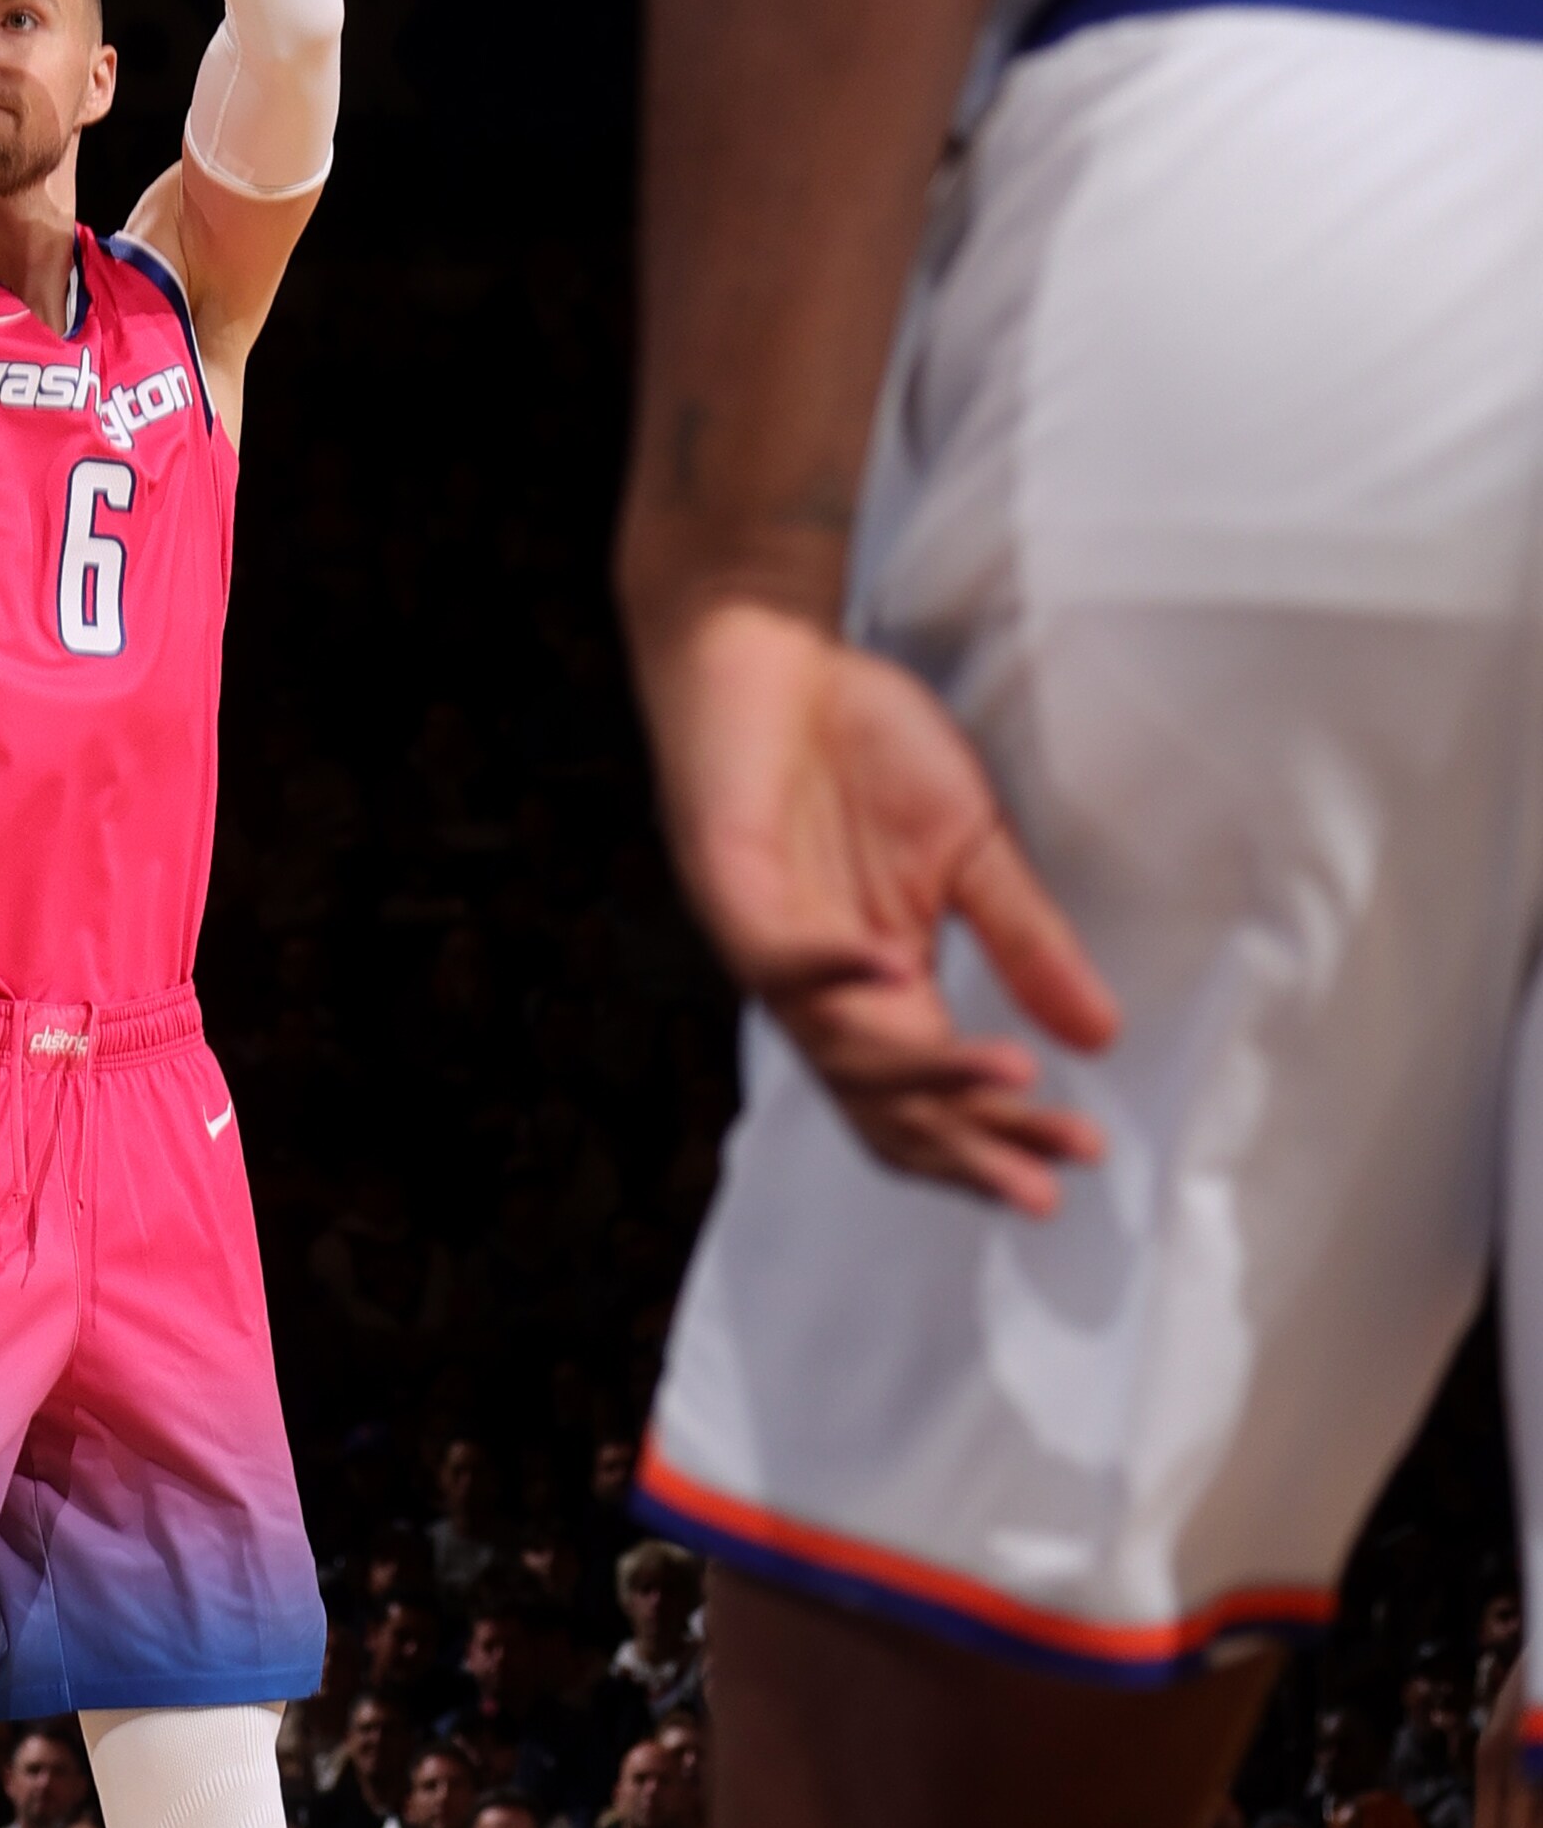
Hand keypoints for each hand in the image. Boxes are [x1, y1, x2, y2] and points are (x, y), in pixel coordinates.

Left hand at [631, 595, 1115, 1213]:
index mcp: (879, 985)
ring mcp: (769, 945)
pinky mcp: (726, 888)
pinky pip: (776, 954)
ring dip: (923, 1069)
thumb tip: (1100, 1039)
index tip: (1080, 1159)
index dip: (1002, 1131)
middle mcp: (821, 988)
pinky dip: (833, 970)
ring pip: (837, 1048)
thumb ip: (1026, 943)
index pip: (938, 1091)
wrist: (769, 651)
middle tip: (1041, 1176)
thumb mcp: (972, 847)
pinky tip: (896, 971)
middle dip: (969, 1139)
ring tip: (1008, 1077)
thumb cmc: (859, 744)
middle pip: (889, 1101)